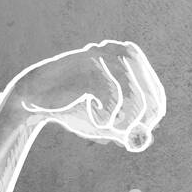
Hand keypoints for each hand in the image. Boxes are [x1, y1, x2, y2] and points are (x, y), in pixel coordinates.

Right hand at [8, 40, 165, 150]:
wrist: (35, 99)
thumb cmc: (74, 109)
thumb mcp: (105, 125)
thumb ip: (126, 132)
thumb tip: (147, 139)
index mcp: (131, 60)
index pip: (156, 93)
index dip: (151, 117)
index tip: (139, 133)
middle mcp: (121, 51)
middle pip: (150, 95)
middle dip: (139, 121)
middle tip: (123, 136)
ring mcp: (106, 56)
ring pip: (134, 97)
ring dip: (121, 120)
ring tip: (103, 125)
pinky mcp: (90, 65)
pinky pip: (112, 98)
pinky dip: (104, 115)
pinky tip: (91, 113)